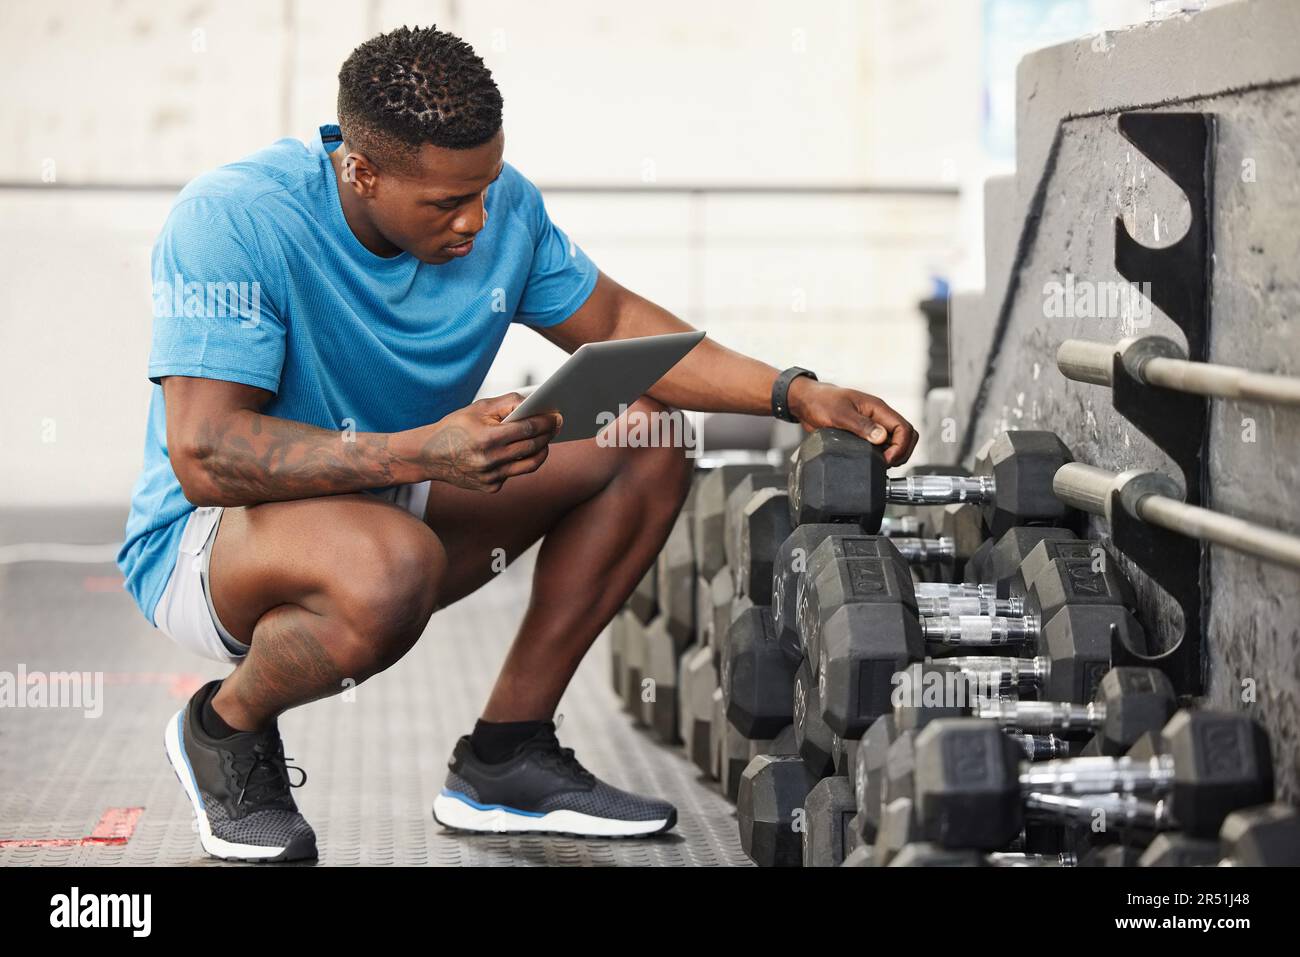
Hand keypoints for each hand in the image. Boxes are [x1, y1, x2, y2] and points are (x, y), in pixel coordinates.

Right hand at [411, 393, 561, 491]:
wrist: (429, 456)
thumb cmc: (455, 427)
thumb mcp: (478, 408)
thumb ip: (508, 403)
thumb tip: (534, 403)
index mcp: (487, 439)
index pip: (527, 429)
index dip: (545, 422)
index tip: (557, 416)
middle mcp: (490, 461)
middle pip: (532, 448)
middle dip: (547, 435)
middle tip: (556, 426)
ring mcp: (491, 477)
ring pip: (529, 465)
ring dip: (541, 451)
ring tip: (544, 440)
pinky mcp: (491, 487)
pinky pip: (514, 473)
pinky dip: (519, 461)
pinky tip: (519, 451)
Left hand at [787, 378, 918, 465]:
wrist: (807, 402)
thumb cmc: (822, 402)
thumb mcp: (840, 414)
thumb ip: (861, 425)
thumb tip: (882, 437)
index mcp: (878, 409)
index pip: (904, 428)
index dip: (901, 447)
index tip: (886, 459)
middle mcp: (879, 418)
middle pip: (906, 437)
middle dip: (901, 453)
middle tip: (885, 465)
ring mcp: (873, 427)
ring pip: (895, 443)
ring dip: (892, 456)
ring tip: (878, 465)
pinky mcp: (864, 436)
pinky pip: (881, 447)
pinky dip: (881, 457)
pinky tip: (871, 463)